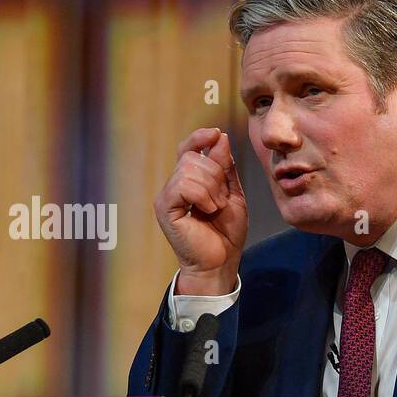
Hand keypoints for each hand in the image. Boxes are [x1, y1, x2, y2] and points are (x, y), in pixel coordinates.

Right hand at [153, 127, 247, 294]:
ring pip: (189, 170)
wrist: (220, 262)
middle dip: (216, 174)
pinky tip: (206, 210)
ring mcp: (166, 196)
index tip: (215, 134)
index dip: (199, 137)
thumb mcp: (232, 193)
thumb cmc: (225, 233)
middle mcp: (174, 185)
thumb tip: (220, 137)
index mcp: (189, 180)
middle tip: (220, 199)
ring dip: (211, 188)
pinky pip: (184, 186)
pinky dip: (202, 196)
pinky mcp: (165, 208)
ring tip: (214, 208)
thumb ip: (225, 167)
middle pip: (193, 157)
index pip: (188, 148)